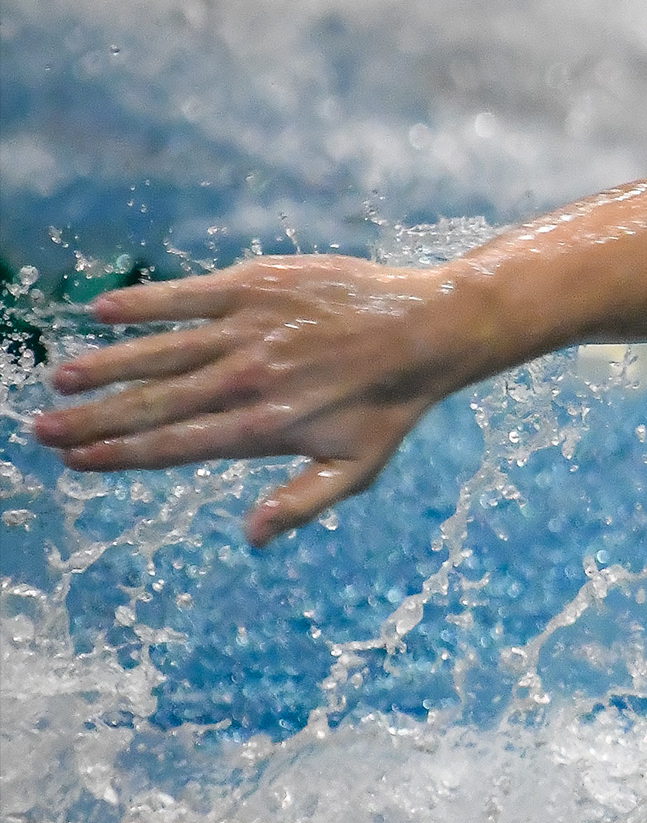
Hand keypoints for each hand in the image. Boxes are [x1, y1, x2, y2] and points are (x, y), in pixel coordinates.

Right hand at [33, 255, 466, 545]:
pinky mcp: (257, 284)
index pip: (176, 445)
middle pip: (155, 402)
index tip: (77, 462)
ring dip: (108, 364)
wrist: (427, 329)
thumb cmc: (388, 405)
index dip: (122, 455)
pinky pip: (188, 295)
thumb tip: (251, 538)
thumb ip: (301, 503)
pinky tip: (103, 312)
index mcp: (264, 426)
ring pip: (162, 350)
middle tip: (42, 430)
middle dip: (95, 419)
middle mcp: (248, 378)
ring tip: (64, 379)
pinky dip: (146, 304)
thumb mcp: (357, 469)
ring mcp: (250, 328)